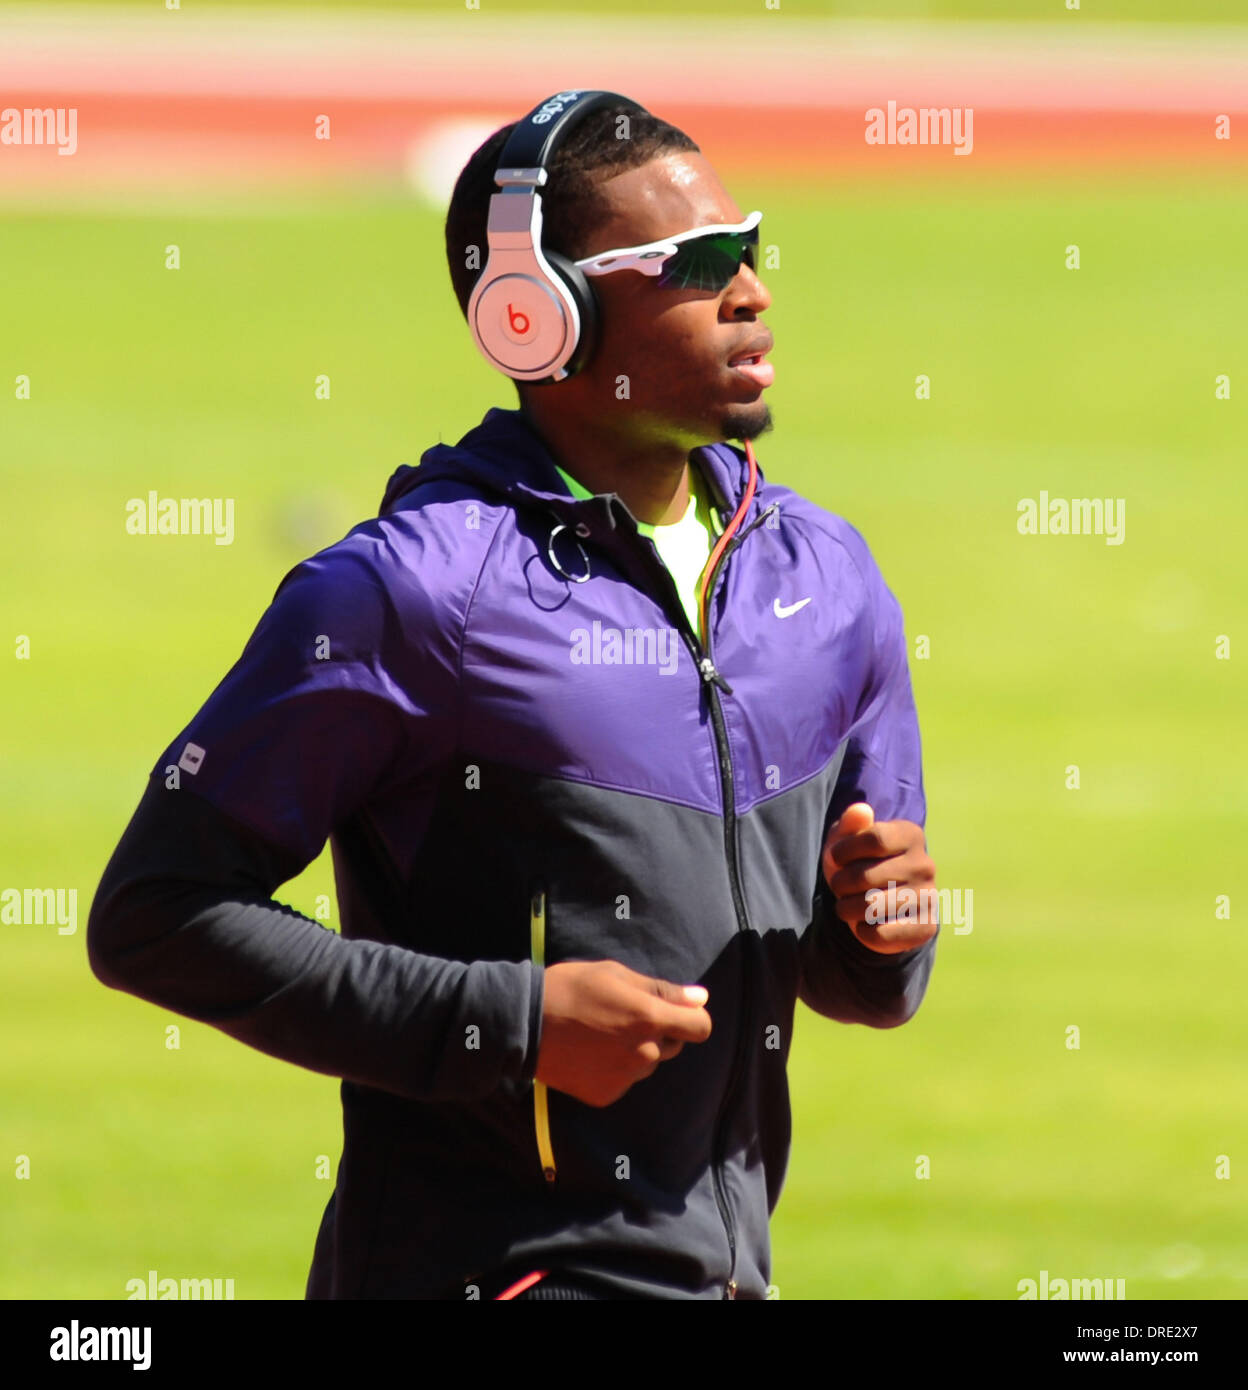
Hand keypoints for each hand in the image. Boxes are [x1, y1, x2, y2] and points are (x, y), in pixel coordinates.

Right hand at [536, 960, 711, 1106]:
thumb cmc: (571, 989)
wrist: (524, 1024)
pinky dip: (615, 1068)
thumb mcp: (616, 975)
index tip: (675, 1011)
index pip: (700, 1027)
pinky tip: (590, 1053)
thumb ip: (663, 990)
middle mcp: (644, 1052)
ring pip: (647, 1063)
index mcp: (649, 1018)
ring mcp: (626, 1077)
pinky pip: (625, 1080)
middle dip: (659, 1031)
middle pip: (673, 1045)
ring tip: (601, 1034)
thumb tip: (701, 998)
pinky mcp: (607, 1094)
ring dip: (636, 1050)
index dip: (692, 1017)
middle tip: (623, 1016)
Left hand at [821, 803, 937, 954]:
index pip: (874, 838)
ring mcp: (929, 897)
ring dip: (846, 908)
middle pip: (865, 876)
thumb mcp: (846, 840)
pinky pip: (880, 934)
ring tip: (848, 904)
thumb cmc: (856, 863)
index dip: (844, 851)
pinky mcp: (925, 927)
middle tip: (840, 886)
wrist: (874, 904)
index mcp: (910, 835)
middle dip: (840, 883)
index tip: (836, 857)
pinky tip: (866, 923)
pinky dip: (862, 931)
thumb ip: (850, 823)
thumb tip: (860, 811)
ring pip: (870, 907)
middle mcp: (925, 864)